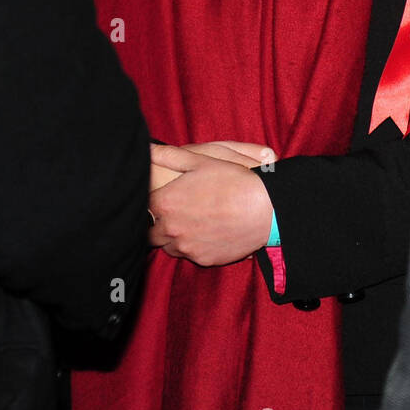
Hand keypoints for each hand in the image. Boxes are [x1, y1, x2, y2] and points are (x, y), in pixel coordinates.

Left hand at [148, 143, 275, 265]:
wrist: (265, 208)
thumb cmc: (233, 180)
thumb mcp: (200, 160)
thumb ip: (169, 155)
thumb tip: (148, 150)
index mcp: (166, 203)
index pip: (144, 207)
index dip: (151, 202)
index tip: (160, 198)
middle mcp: (172, 229)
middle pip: (151, 232)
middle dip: (158, 223)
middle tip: (175, 213)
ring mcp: (187, 247)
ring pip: (169, 246)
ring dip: (174, 237)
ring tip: (193, 223)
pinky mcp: (204, 260)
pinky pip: (190, 255)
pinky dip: (195, 246)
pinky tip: (208, 233)